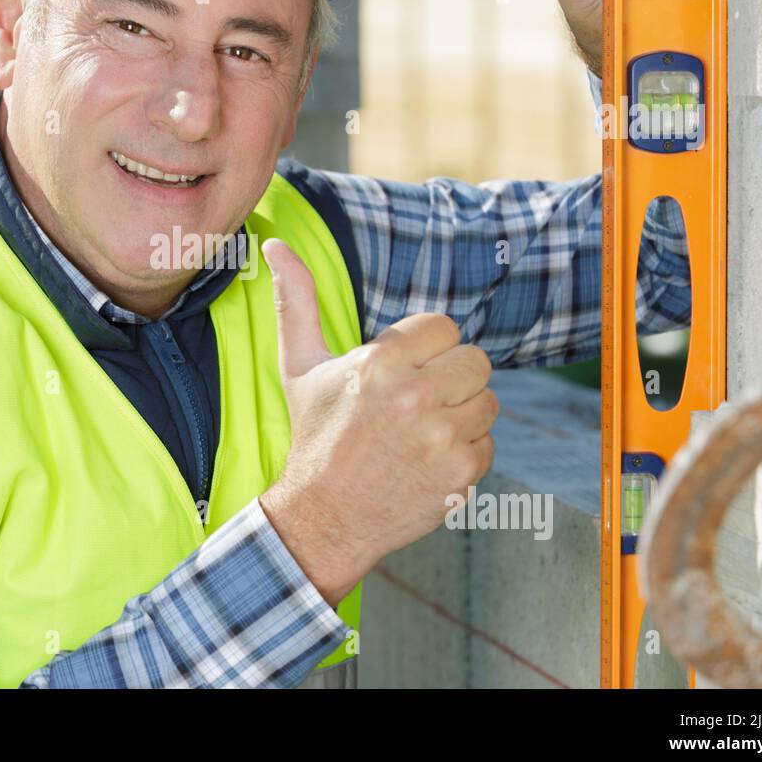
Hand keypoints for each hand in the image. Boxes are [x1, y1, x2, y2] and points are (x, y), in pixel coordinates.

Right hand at [257, 239, 497, 607]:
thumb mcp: (299, 365)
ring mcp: (441, 436)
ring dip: (460, 414)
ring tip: (421, 431)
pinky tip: (427, 461)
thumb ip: (296, 301)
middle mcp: (415, 396)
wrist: (323, 517)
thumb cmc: (315, 436)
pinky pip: (487, 442)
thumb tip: (274, 244)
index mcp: (381, 363)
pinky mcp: (461, 471)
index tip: (402, 373)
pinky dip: (463, 452)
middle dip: (450, 377)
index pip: (444, 328)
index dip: (425, 350)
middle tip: (418, 401)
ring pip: (486, 401)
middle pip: (475, 360)